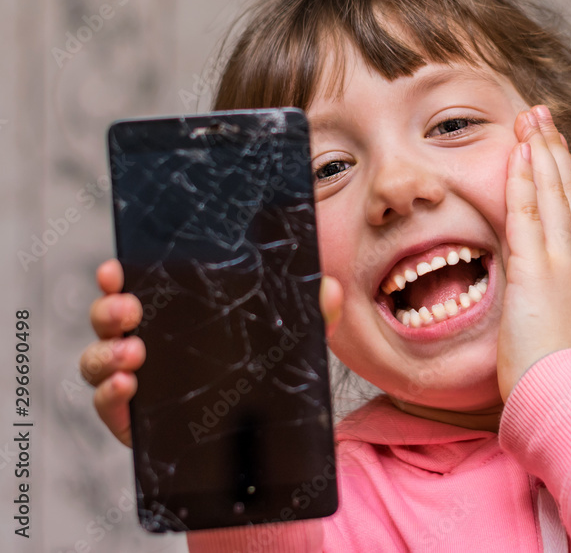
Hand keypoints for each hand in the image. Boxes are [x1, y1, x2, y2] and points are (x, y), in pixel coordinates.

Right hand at [81, 261, 345, 447]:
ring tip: (132, 354)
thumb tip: (330, 288)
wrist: (261, 444)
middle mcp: (144, 344)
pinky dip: (109, 394)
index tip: (115, 268)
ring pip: (97, 360)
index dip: (118, 276)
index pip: (138, 287)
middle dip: (110, 309)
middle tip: (129, 308)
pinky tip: (127, 387)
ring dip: (106, 353)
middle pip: (109, 319)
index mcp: (174, 316)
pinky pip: (106, 404)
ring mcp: (133, 382)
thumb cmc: (264, 377)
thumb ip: (312, 317)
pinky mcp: (131, 420)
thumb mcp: (291, 343)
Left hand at [497, 105, 570, 401]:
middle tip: (544, 115)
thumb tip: (550, 301)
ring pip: (553, 195)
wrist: (565, 399)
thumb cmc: (560, 377)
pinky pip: (529, 215)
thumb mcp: (565, 332)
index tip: (556, 150)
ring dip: (541, 152)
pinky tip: (519, 154)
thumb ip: (559, 306)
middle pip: (569, 193)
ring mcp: (560, 264)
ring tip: (532, 119)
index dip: (567, 177)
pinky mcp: (536, 272)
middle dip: (554, 150)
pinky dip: (524, 181)